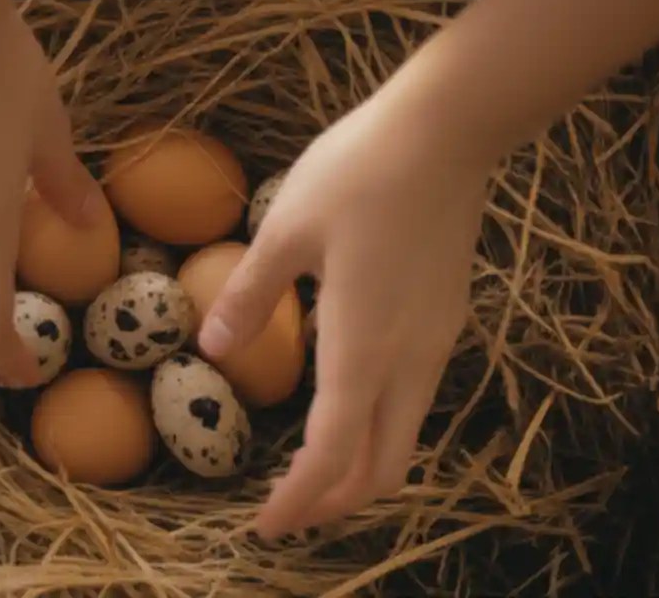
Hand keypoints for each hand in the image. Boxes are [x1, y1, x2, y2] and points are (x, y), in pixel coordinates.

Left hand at [198, 100, 487, 538]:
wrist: (447, 132)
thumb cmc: (357, 174)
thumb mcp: (284, 230)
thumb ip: (248, 295)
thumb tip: (211, 348)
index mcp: (362, 347)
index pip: (330, 455)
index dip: (297, 501)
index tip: (262, 527)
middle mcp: (408, 360)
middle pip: (381, 469)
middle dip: (334, 504)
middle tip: (285, 513)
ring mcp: (436, 342)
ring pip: (404, 439)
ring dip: (358, 469)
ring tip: (309, 472)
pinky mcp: (447, 320)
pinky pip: (413, 401)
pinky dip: (378, 430)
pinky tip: (343, 406)